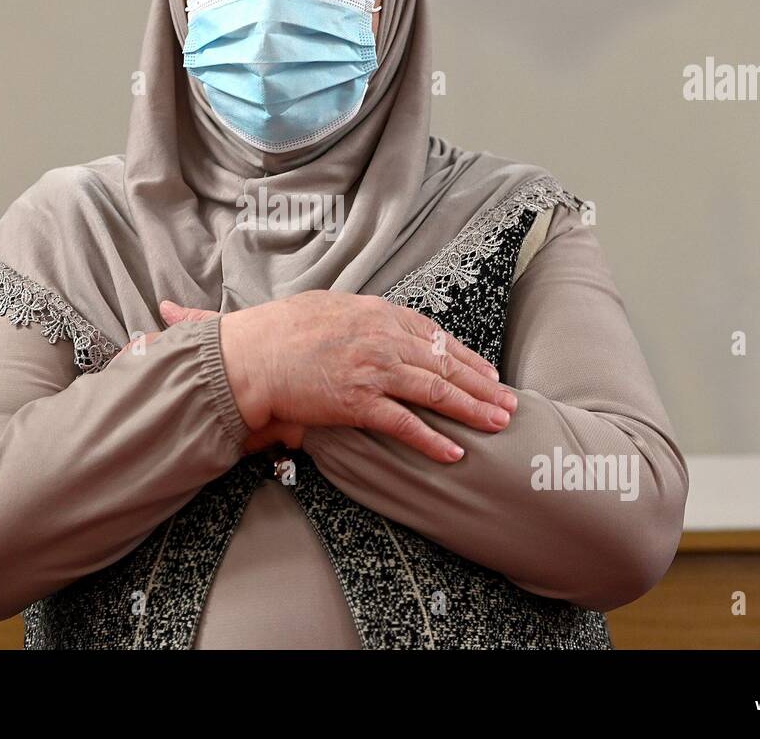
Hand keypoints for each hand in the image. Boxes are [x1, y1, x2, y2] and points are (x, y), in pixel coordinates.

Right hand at [161, 292, 516, 463]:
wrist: (250, 355)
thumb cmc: (280, 331)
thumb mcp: (329, 307)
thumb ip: (362, 317)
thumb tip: (380, 323)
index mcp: (377, 312)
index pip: (435, 335)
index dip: (464, 355)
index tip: (485, 371)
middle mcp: (382, 338)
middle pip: (445, 363)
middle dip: (482, 385)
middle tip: (508, 402)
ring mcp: (373, 369)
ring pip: (436, 391)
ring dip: (472, 409)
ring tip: (498, 424)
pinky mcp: (358, 401)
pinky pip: (405, 423)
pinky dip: (432, 439)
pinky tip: (453, 451)